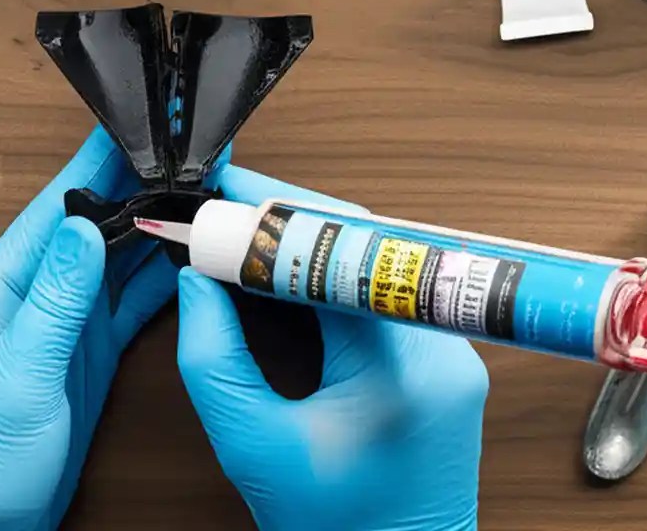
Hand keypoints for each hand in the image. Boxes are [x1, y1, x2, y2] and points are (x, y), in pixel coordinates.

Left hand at [0, 127, 192, 530]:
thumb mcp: (18, 373)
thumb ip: (55, 300)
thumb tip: (85, 227)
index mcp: (2, 287)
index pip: (55, 207)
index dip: (96, 162)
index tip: (136, 125)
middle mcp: (34, 295)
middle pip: (93, 224)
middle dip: (139, 186)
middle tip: (191, 152)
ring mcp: (63, 324)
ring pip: (117, 260)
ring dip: (156, 228)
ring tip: (202, 191)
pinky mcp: (86, 355)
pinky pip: (128, 305)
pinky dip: (160, 281)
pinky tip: (189, 259)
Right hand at [177, 167, 488, 530]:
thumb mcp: (250, 446)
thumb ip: (213, 357)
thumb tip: (194, 280)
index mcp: (403, 368)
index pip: (333, 255)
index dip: (268, 217)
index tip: (217, 201)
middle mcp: (443, 346)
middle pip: (360, 243)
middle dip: (284, 216)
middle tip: (222, 206)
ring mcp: (452, 349)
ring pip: (374, 259)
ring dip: (308, 239)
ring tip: (245, 230)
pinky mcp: (445, 357)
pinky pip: (384, 290)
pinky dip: (331, 271)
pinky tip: (285, 268)